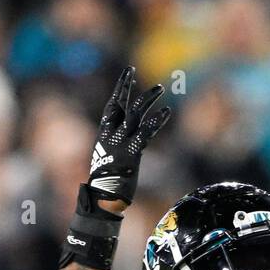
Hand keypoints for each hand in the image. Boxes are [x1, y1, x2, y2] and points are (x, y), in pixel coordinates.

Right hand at [88, 66, 170, 209]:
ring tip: (160, 87)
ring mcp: (121, 143)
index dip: (120, 90)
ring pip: (135, 114)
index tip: (128, 76)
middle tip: (134, 70)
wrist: (103, 198)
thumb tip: (126, 140)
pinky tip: (166, 111)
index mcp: (104, 134)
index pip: (111, 106)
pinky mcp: (131, 153)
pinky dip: (157, 122)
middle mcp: (111, 135)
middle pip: (121, 104)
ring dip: (148, 99)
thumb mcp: (109, 160)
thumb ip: (117, 146)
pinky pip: (146, 133)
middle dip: (127, 86)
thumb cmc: (108, 183)